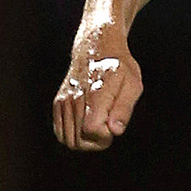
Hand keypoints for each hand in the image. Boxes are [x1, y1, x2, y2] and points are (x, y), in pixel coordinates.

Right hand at [51, 23, 142, 151]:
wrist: (96, 47)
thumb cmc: (119, 67)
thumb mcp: (132, 84)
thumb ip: (124, 109)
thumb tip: (115, 130)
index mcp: (96, 93)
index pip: (92, 130)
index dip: (105, 136)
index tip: (114, 126)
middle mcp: (75, 98)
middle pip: (78, 141)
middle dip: (96, 143)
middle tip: (108, 128)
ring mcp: (64, 102)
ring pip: (68, 141)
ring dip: (85, 141)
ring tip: (99, 126)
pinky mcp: (58, 104)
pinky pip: (61, 134)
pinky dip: (74, 136)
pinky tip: (87, 125)